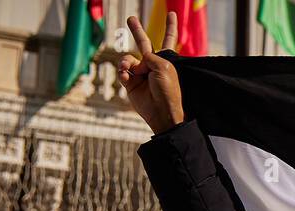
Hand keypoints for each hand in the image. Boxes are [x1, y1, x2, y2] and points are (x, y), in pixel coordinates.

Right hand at [119, 13, 184, 134]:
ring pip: (128, 59)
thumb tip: (137, 62)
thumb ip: (150, 56)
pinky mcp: (131, 83)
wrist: (160, 112)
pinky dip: (123, 73)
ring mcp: (141, 73)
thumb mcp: (163, 67)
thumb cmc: (167, 90)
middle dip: (137, 30)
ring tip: (128, 68)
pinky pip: (123, 72)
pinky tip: (126, 75)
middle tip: (130, 18)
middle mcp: (153, 64)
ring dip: (127, 61)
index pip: (168, 38)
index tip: (171, 14)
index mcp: (165, 58)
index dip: (170, 26)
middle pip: (143, 42)